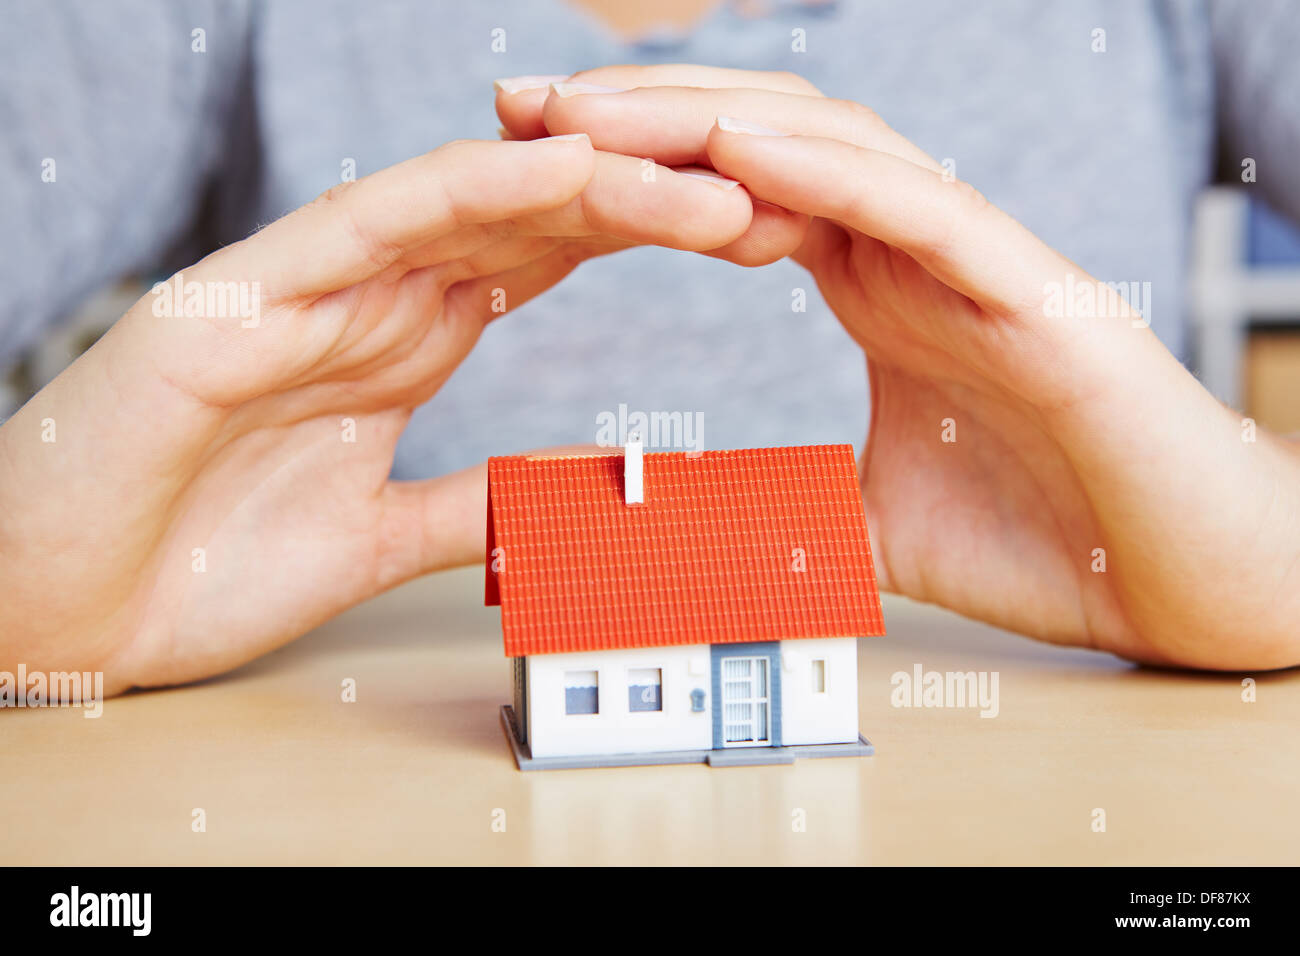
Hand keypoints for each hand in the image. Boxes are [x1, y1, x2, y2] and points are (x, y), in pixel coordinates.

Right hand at [0, 134, 758, 692]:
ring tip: (708, 179)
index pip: (546, 260)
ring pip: (475, 202)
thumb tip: (583, 491)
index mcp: (401, 340)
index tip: (754, 239)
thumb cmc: (195, 563)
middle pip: (536, 217)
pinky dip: (475, 191)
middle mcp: (367, 295)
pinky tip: (566, 171)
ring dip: (598, 182)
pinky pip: (375, 223)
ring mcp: (309, 288)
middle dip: (656, 199)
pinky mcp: (242, 299)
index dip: (651, 236)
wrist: (55, 611)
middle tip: (773, 195)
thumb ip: (480, 500)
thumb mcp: (377, 536)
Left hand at [499, 66, 1299, 668]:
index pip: (737, 191)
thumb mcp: (870, 524)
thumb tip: (693, 537)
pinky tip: (734, 149)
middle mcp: (912, 250)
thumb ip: (787, 507)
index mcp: (872, 286)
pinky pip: (918, 206)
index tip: (525, 159)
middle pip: (763, 144)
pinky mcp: (1029, 287)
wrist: (1178, 581)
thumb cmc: (1046, 538)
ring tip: (593, 111)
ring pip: (832, 148)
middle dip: (640, 116)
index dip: (633, 166)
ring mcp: (971, 258)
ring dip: (708, 121)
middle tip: (522, 104)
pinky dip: (828, 172)